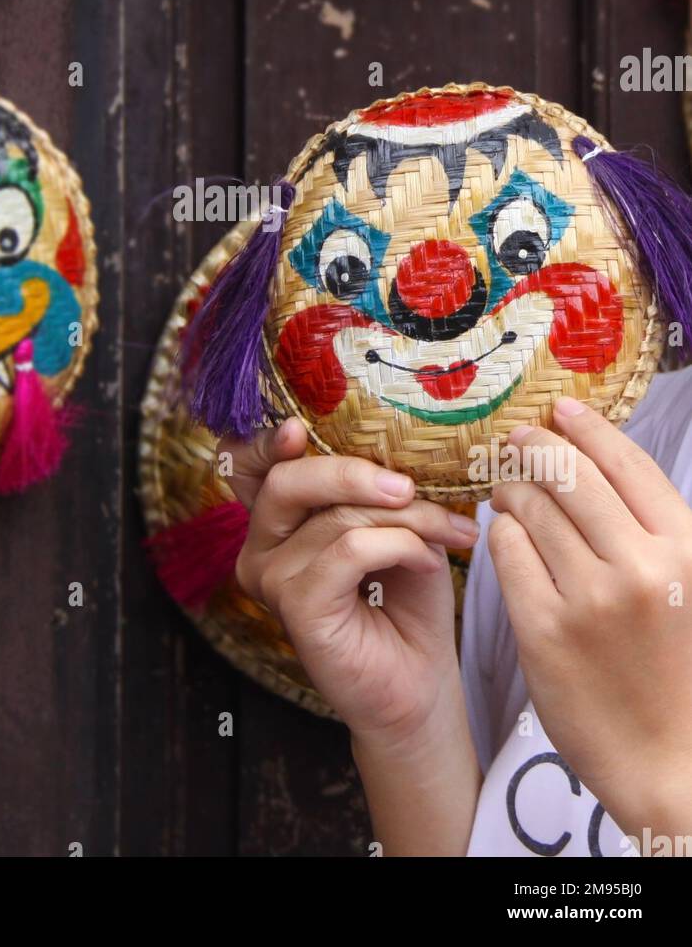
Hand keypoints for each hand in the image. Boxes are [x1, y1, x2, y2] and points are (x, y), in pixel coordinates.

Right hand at [222, 420, 482, 853]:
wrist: (420, 680)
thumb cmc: (406, 599)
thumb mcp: (394, 525)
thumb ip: (376, 489)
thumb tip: (395, 453)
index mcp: (277, 522)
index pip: (251, 468)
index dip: (267, 443)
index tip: (299, 428)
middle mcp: (260, 548)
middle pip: (287, 481)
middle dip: (354, 473)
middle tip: (410, 486)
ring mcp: (271, 580)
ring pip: (334, 517)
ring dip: (406, 519)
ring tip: (449, 533)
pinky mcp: (296, 608)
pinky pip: (348, 551)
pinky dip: (399, 546)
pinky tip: (427, 564)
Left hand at [490, 398, 691, 842]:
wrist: (672, 763)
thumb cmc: (680, 668)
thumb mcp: (690, 586)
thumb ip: (653, 527)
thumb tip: (599, 457)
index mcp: (685, 549)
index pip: (626, 462)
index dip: (587, 429)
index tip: (561, 411)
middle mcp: (641, 567)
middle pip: (569, 473)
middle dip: (535, 448)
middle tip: (517, 442)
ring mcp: (589, 599)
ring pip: (530, 507)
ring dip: (512, 488)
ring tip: (508, 490)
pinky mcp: (543, 630)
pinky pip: (507, 551)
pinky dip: (502, 533)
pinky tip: (505, 534)